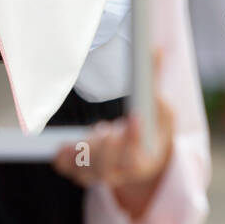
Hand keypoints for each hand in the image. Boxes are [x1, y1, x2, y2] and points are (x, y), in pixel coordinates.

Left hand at [51, 49, 174, 220]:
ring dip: (87, 148)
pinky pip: (65, 166)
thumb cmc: (151, 131)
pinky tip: (67, 144)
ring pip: (85, 169)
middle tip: (107, 127)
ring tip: (101, 130)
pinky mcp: (78, 169)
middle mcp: (118, 175)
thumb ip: (154, 84)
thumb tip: (154, 49)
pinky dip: (64, 155)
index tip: (135, 115)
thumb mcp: (160, 110)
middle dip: (106, 146)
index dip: (133, 138)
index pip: (136, 157)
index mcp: (142, 163)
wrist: (140, 158)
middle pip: (106, 169)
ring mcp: (96, 174)